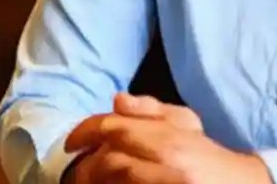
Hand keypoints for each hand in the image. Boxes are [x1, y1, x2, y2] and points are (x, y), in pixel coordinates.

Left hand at [64, 95, 270, 183]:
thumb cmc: (207, 156)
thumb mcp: (185, 124)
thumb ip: (151, 111)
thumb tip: (117, 100)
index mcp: (170, 136)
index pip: (115, 128)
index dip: (85, 133)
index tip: (69, 145)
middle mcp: (169, 159)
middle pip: (111, 158)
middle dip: (87, 165)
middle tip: (75, 171)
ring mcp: (167, 182)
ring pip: (118, 177)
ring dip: (96, 181)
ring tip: (88, 182)